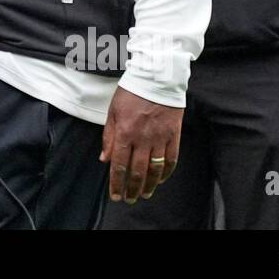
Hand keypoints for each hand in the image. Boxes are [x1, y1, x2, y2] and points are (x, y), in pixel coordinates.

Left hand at [101, 86, 182, 203]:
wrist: (157, 78)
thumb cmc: (131, 93)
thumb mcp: (113, 112)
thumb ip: (108, 137)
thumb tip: (104, 159)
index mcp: (125, 132)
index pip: (119, 165)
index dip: (117, 183)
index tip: (116, 196)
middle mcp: (142, 138)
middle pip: (137, 171)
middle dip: (132, 189)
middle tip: (129, 199)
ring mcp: (160, 138)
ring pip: (155, 169)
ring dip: (149, 185)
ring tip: (144, 194)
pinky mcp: (174, 135)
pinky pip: (171, 159)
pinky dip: (166, 172)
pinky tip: (161, 180)